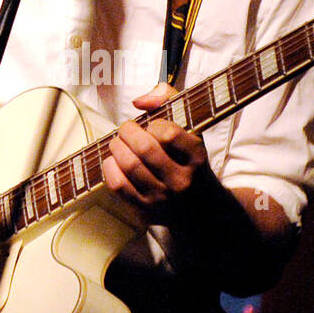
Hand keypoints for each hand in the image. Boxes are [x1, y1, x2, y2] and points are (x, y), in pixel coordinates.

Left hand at [101, 82, 207, 220]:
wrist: (203, 208)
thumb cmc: (190, 161)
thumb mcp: (192, 130)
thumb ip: (169, 101)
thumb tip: (140, 101)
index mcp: (196, 158)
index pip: (168, 134)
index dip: (153, 124)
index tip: (152, 125)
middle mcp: (182, 181)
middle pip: (144, 149)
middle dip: (127, 132)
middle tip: (125, 129)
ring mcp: (163, 199)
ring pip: (129, 166)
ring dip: (116, 148)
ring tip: (118, 142)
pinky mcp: (146, 211)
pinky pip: (118, 185)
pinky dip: (109, 168)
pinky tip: (113, 161)